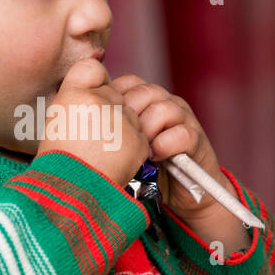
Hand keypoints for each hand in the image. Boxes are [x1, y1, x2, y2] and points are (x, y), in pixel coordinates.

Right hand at [35, 58, 148, 189]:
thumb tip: (94, 90)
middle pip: (113, 94)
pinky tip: (113, 161)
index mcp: (71, 95)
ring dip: (120, 129)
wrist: (72, 194)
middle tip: (92, 136)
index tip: (90, 97)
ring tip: (101, 152)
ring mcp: (120, 120)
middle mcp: (97, 102)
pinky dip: (131, 148)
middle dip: (108, 111)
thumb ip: (75, 100)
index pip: (91, 68)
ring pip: (129, 114)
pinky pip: (139, 136)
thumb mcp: (55, 122)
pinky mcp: (138, 140)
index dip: (94, 81)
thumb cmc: (58, 162)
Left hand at [109, 75, 231, 223]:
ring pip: (163, 109)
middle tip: (122, 140)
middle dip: (129, 116)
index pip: (128, 82)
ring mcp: (184, 119)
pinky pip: (181, 133)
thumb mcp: (125, 145)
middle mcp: (167, 103)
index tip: (104, 121)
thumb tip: (77, 122)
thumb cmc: (150, 168)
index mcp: (147, 100)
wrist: (185, 192)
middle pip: (145, 92)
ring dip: (147, 130)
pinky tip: (155, 157)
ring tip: (140, 150)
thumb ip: (111, 130)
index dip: (113, 97)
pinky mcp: (196, 139)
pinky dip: (165, 145)